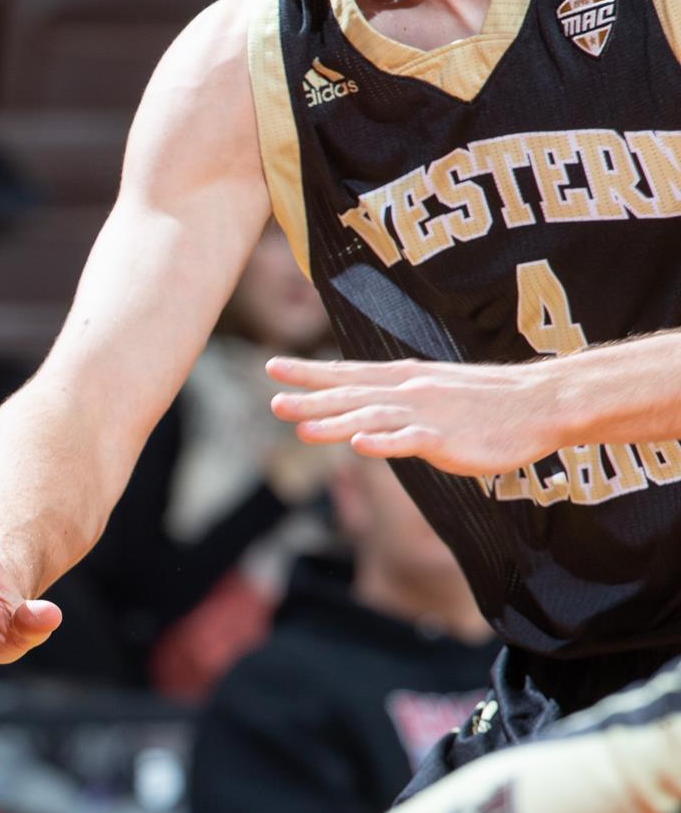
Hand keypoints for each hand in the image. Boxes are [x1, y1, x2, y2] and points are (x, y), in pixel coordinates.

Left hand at [268, 355, 564, 475]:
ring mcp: (427, 415)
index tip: (273, 367)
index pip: (347, 374)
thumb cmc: (488, 401)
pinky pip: (412, 442)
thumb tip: (364, 410)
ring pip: (373, 419)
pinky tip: (362, 446)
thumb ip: (397, 400)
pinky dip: (386, 443)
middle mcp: (409, 392)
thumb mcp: (434, 391)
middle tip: (272, 403)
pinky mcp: (447, 440)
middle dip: (310, 399)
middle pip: (351, 395)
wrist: (541, 403)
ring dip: (337, 424)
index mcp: (404, 380)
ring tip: (302, 430)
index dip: (310, 372)